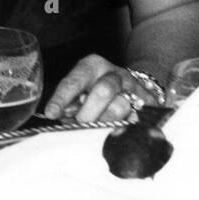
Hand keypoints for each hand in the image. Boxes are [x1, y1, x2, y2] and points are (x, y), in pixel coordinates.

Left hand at [42, 54, 159, 122]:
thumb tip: (61, 115)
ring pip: (121, 107)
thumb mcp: (78, 91)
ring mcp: (133, 87)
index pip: (75, 81)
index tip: (52, 113)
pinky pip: (136, 119)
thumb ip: (69, 103)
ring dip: (105, 123)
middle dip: (89, 113)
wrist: (126, 88)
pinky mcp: (147, 102)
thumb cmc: (93, 93)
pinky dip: (125, 129)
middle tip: (81, 124)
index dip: (62, 98)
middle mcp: (114, 73)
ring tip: (97, 128)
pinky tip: (117, 133)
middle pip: (103, 91)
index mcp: (92, 66)